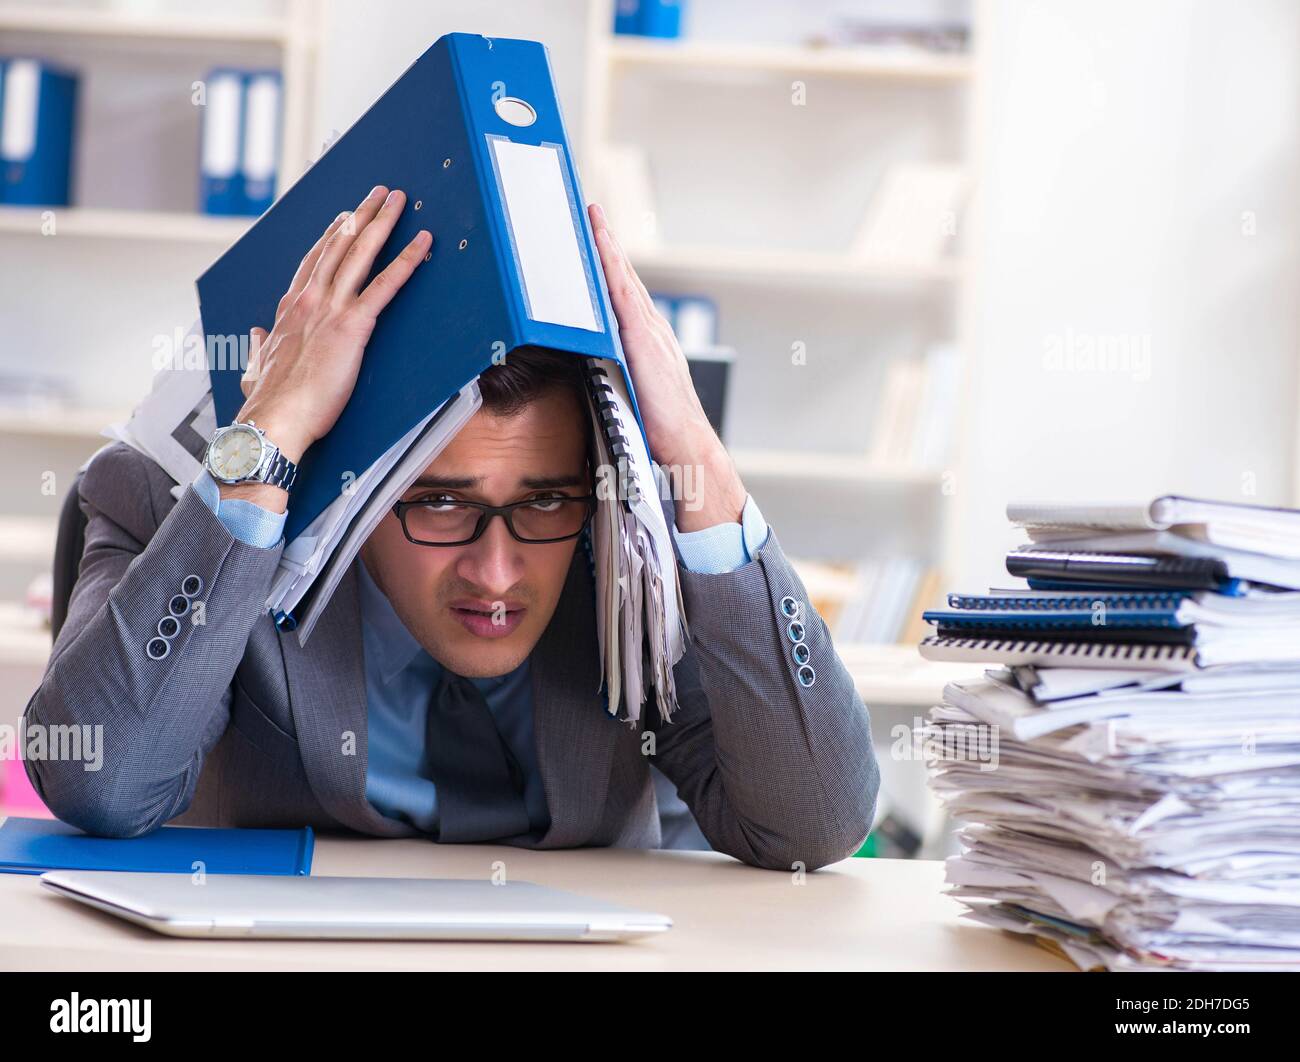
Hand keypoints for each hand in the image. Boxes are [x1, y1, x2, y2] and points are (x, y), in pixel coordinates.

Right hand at [229, 185, 431, 509]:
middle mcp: (308, 299)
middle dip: (360, 214)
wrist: (274, 420)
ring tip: (398, 200)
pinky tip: (423, 243)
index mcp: (288, 310)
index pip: (313, 262)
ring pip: (360, 252)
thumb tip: (258, 335)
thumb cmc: (268, 404)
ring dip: (382, 222)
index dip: (330, 236)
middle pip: (338, 245)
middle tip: (378, 193)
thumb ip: (259, 348)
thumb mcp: (256, 369)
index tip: (343, 218)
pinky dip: (407, 261)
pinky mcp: (353, 325)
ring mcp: (330, 308)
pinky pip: (386, 285)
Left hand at [588, 202, 746, 530]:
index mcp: (648, 342)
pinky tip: (600, 248)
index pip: (625, 296)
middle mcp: (652, 330)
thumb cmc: (660, 430)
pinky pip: (623, 294)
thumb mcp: (635, 393)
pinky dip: (612, 268)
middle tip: (589, 212)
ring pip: (624, 280)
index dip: (611, 265)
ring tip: (590, 219)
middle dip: (608, 244)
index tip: (596, 238)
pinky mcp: (644, 339)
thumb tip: (592, 370)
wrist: (686, 445)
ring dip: (607, 247)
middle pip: (625, 279)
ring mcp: (650, 332)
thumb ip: (618, 373)